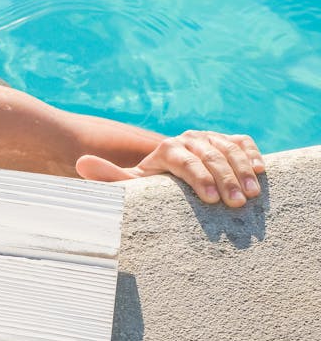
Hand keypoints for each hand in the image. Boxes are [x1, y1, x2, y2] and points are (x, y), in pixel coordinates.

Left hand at [76, 131, 264, 206]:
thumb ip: (110, 175)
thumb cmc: (151, 185)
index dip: (199, 178)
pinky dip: (252, 153)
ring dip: (242, 169)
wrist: (169, 174)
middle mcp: (188, 139)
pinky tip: (261, 170)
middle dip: (225, 179)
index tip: (210, 200)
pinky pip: (242, 142)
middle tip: (236, 202)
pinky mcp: (226, 140)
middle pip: (210, 156)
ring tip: (251, 193)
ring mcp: (209, 138)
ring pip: (229, 148)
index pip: (184, 160)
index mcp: (166, 149)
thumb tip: (81, 163)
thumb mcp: (132, 183)